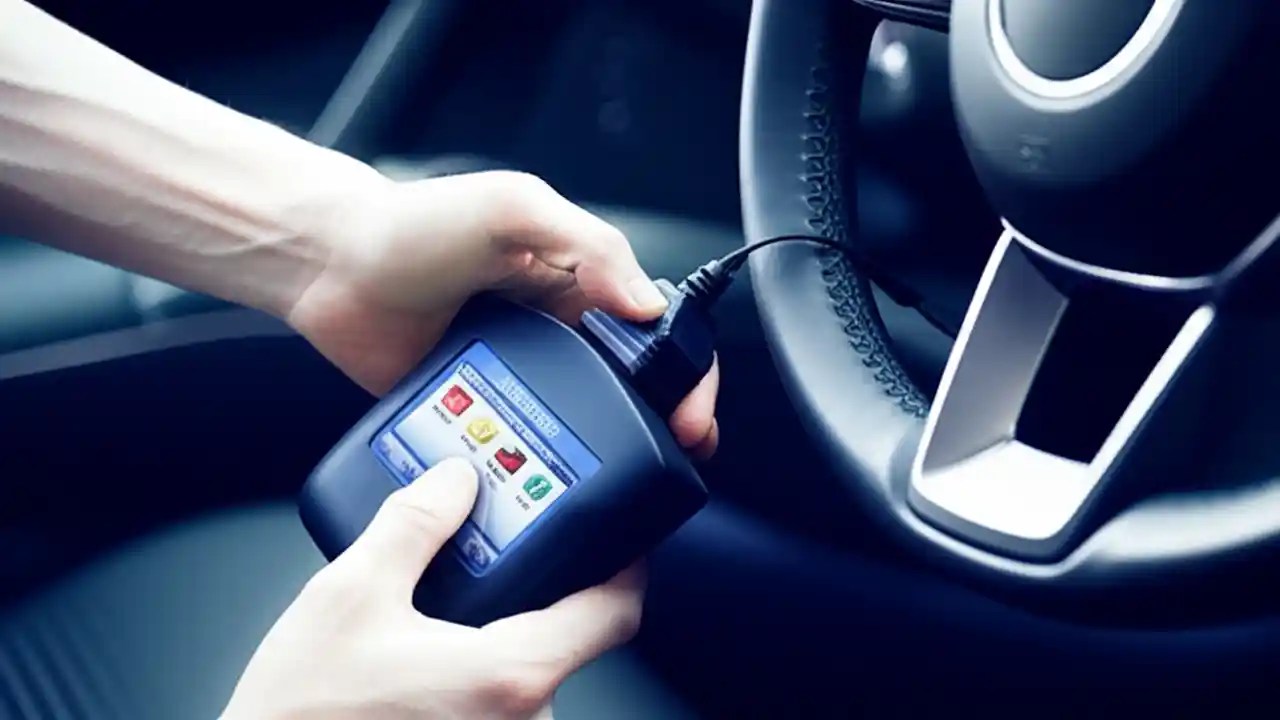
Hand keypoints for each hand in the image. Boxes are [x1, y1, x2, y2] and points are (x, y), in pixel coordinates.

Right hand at [222, 458, 643, 719]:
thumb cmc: (303, 716)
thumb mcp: (351, 595)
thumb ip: (413, 525)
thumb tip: (453, 481)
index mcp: (511, 676)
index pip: (615, 613)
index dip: (628, 565)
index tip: (623, 534)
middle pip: (569, 638)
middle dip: (540, 589)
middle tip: (504, 550)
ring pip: (528, 672)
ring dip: (501, 632)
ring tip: (450, 601)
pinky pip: (499, 704)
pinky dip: (478, 669)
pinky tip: (430, 650)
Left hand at [288, 171, 717, 457]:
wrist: (327, 267)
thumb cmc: (412, 226)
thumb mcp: (514, 210)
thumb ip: (588, 245)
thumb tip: (647, 305)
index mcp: (578, 284)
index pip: (656, 333)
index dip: (686, 375)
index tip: (693, 414)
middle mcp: (556, 336)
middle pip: (630, 391)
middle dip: (660, 428)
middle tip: (671, 461)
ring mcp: (517, 378)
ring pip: (578, 429)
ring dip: (598, 458)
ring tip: (609, 486)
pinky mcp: (474, 413)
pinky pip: (514, 449)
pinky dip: (533, 470)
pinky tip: (543, 488)